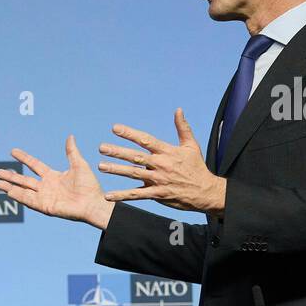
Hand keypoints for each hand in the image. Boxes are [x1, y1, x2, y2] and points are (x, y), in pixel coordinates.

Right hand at [0, 135, 113, 228]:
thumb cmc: (89, 186)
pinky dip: (18, 196)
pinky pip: (29, 200)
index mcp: (53, 176)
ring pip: (23, 191)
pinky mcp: (45, 207)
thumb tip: (70, 136)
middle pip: (24, 180)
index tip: (12, 151)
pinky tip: (8, 192)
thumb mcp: (79, 165)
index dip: (24, 158)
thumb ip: (71, 152)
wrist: (93, 203)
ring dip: (10, 187)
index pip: (34, 165)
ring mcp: (44, 197)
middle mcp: (46, 187)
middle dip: (11, 176)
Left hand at [97, 109, 226, 213]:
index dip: (130, 133)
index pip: (145, 139)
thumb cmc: (196, 167)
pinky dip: (122, 195)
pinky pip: (137, 195)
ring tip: (101, 166)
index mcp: (167, 151)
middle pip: (135, 156)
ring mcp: (158, 180)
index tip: (115, 128)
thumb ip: (182, 127)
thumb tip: (178, 109)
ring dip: (116, 170)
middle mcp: (160, 165)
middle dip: (117, 152)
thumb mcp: (191, 145)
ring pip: (133, 174)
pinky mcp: (157, 194)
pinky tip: (109, 195)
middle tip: (101, 148)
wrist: (205, 192)